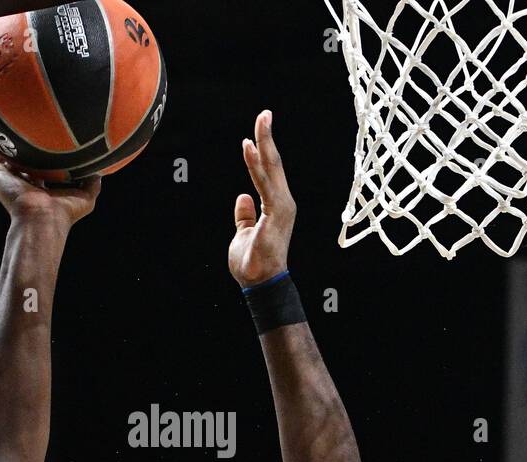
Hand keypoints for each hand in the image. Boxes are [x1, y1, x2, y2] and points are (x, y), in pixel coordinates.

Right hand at [0, 115, 100, 227]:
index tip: (26, 137)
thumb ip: (92, 181)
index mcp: (33, 185)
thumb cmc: (63, 214)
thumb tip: (101, 167)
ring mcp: (0, 178)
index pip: (27, 165)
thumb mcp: (85, 194)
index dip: (25, 152)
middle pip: (3, 156)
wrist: (43, 219)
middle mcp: (14, 180)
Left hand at [228, 110, 296, 287]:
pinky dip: (256, 165)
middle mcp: (283, 202)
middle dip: (268, 137)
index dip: (264, 149)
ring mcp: (282, 207)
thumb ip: (244, 215)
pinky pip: (265, 184)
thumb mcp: (243, 233)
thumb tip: (243, 197)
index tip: (259, 128)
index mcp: (276, 205)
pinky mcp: (276, 213)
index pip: (270, 172)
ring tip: (261, 120)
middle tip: (265, 113)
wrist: (259, 283)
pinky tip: (250, 148)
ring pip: (272, 169)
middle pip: (275, 164)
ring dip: (265, 143)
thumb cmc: (252, 262)